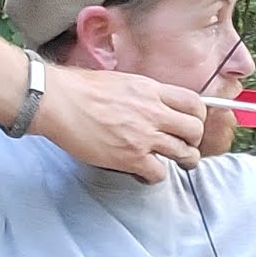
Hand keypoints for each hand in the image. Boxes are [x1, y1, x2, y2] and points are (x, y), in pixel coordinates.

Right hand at [30, 65, 206, 182]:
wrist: (57, 101)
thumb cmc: (79, 88)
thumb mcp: (122, 80)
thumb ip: (143, 93)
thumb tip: (153, 103)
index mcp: (152, 90)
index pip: (194, 103)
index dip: (198, 116)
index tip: (192, 123)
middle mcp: (153, 112)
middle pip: (195, 129)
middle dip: (195, 140)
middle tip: (186, 145)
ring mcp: (144, 136)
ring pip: (185, 153)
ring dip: (184, 160)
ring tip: (178, 162)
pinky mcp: (130, 157)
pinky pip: (159, 173)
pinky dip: (156, 176)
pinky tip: (146, 172)